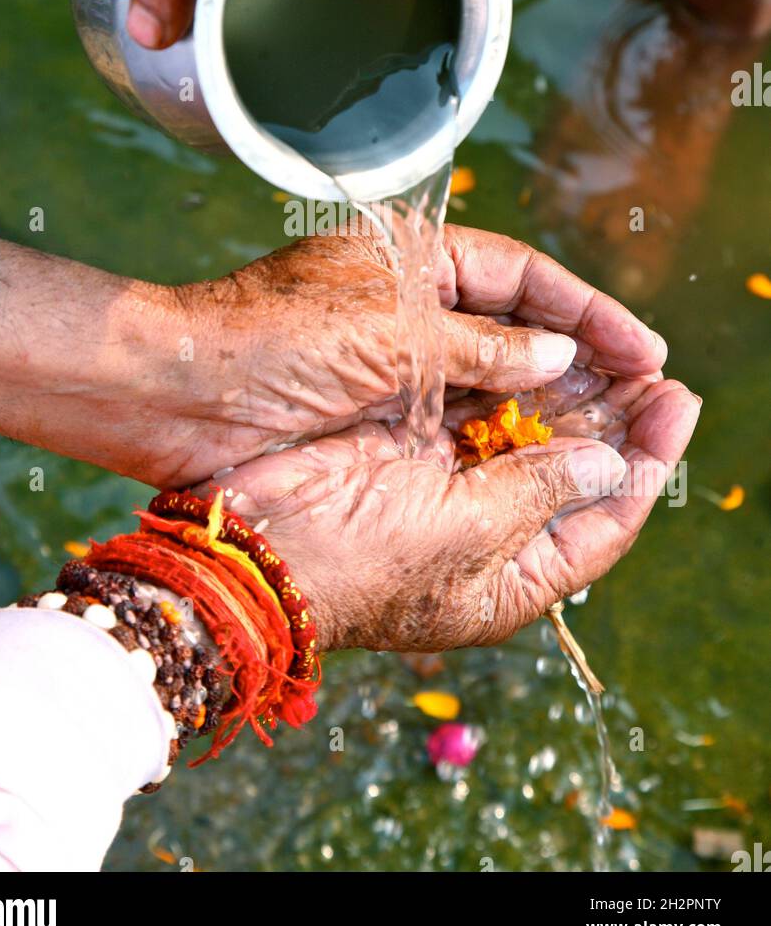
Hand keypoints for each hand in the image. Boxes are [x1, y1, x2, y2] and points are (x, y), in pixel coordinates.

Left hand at [0, 227, 667, 489]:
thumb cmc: (269, 342)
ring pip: (488, 378)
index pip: (523, 275)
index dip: (586, 309)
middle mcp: (409, 303)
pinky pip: (453, 419)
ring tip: (607, 430)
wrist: (175, 394)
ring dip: (543, 403)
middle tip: (639, 395)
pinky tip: (540, 456)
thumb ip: (481, 347)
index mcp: (412, 257)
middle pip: (513, 327)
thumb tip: (559, 355)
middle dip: (575, 360)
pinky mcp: (373, 408)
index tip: (641, 346)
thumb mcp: (390, 337)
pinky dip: (496, 435)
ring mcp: (392, 358)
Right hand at [193, 376, 699, 650]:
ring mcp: (444, 486)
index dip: (647, 465)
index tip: (677, 404)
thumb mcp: (470, 532)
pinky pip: (475, 408)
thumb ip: (543, 490)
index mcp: (510, 580)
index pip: (603, 522)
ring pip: (525, 433)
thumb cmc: (358, 562)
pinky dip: (507, 379)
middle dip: (612, 418)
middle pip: (570, 472)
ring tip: (609, 345)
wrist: (248, 540)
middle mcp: (485, 534)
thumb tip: (612, 463)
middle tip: (652, 364)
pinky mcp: (408, 444)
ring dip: (565, 392)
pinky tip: (538, 346)